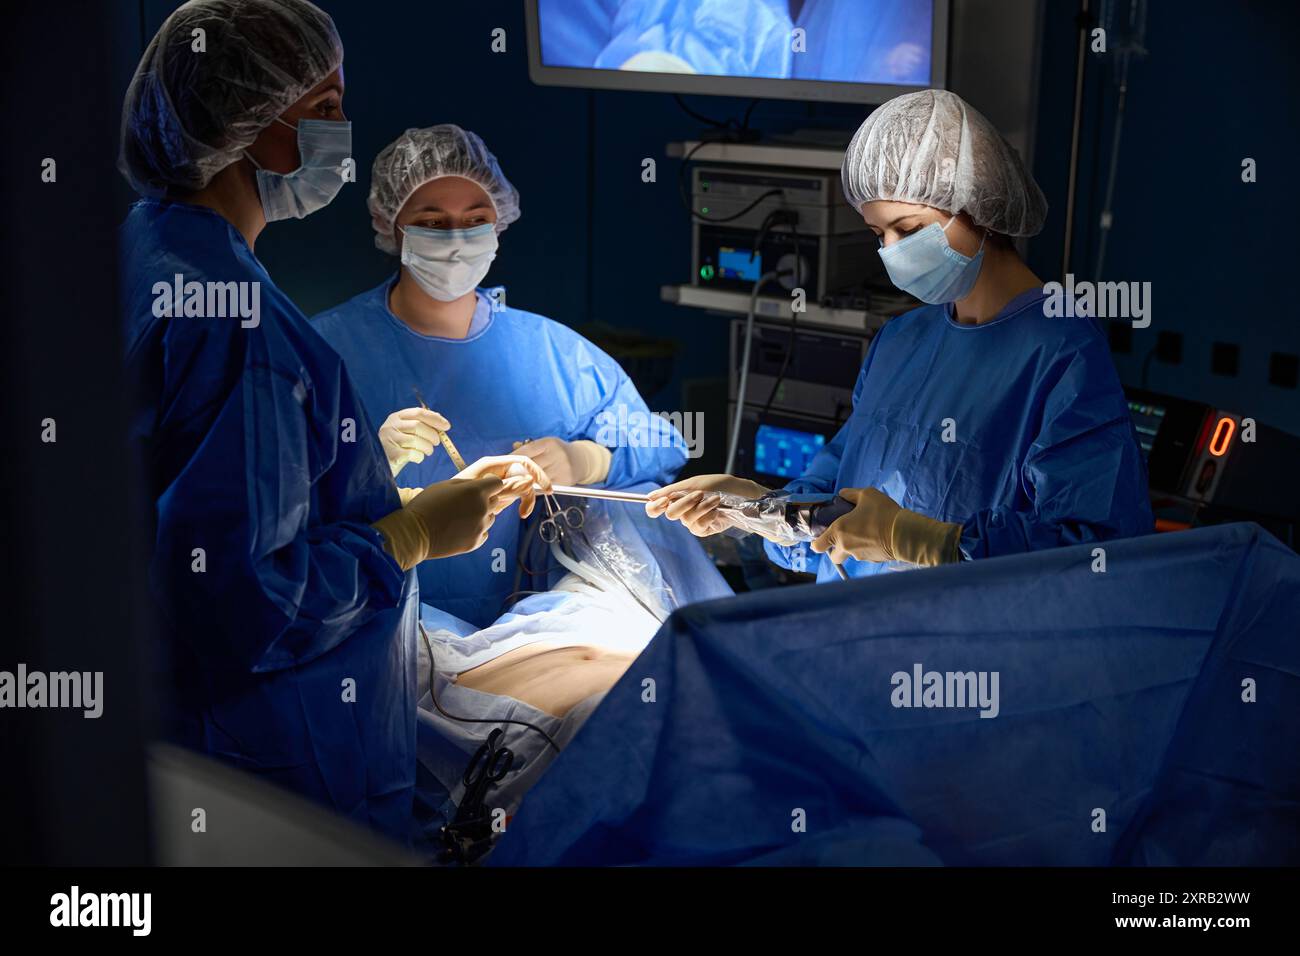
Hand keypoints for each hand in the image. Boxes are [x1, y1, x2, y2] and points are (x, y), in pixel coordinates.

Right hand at [378, 407, 450, 476]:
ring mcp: (389, 440)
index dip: (434, 418)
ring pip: (416, 440)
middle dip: (432, 435)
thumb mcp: (407, 432)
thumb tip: (441, 421)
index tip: (447, 426)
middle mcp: (390, 426)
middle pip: (418, 426)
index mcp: (396, 417)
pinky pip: (412, 453)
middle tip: (436, 442)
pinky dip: (420, 456)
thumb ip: (421, 424)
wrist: (380, 465)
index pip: (418, 412)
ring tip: (427, 451)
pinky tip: (417, 458)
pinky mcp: (390, 454)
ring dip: (427, 447)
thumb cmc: (398, 447)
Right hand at [404, 476, 503, 559]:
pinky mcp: (475, 542)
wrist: (414, 533)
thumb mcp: (444, 485)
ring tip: (459, 518)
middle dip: (484, 500)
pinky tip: (459, 529)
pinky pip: (484, 533)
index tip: (481, 488)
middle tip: (465, 504)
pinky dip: (476, 531)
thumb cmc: (426, 505)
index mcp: (475, 492)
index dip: (489, 485)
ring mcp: (480, 527)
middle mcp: (482, 509)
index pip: (497, 484)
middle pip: (495, 501)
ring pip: (490, 518)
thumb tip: (479, 484)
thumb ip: (466, 483)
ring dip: (480, 516)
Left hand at [456, 454, 552, 519]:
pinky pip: (503, 503)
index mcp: (491, 465)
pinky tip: (490, 515)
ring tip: (495, 513)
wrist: (430, 520)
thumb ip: (508, 486)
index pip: (522, 463)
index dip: (537, 474)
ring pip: (513, 493)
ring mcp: (491, 486)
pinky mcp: (488, 499)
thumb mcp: (482, 491)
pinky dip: (501, 510)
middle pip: (520, 479)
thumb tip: (530, 480)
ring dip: (510, 504)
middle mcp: (492, 473)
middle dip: (525, 495)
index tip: (548, 489)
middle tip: (524, 513)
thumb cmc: (451, 502)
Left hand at [510, 437, 587, 485]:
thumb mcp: (547, 444)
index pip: (528, 450)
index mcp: (549, 444)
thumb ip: (530, 446)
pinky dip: (533, 489)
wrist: (581, 460)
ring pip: (536, 479)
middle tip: (505, 475)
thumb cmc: (558, 451)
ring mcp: (560, 470)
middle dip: (517, 470)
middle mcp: (555, 456)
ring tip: (513, 483)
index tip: (505, 461)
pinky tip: (526, 489)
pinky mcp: (563, 482)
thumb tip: (514, 446)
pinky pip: (543, 488)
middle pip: (531, 465)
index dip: (515, 456)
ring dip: (524, 482)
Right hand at [645, 474, 768, 537]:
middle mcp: (681, 512)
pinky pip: (699, 526)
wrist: (739, 493)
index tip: (664, 500)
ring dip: (703, 507)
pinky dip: (709, 516)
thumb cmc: (718, 485)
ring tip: (716, 499)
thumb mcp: (694, 483)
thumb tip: (649, 496)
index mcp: (676, 499)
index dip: (654, 507)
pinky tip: (717, 510)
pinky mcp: (702, 530)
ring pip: (687, 519)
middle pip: (671, 514)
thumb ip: (672, 490)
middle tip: (699, 494)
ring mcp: (691, 522)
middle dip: (686, 502)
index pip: (654, 508)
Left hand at [809, 487, 900, 564]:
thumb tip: (842, 494)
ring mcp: (860, 556)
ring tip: (868, 532)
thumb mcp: (866, 494)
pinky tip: (878, 538)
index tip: (822, 538)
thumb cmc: (882, 512)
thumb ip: (851, 494)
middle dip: (835, 551)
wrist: (904, 533)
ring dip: (854, 547)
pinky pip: (866, 556)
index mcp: (838, 531)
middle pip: (834, 557)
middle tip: (844, 538)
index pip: (818, 546)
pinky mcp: (873, 561)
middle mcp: (846, 547)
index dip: (817, 544)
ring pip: (851, 556)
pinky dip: (868, 549)